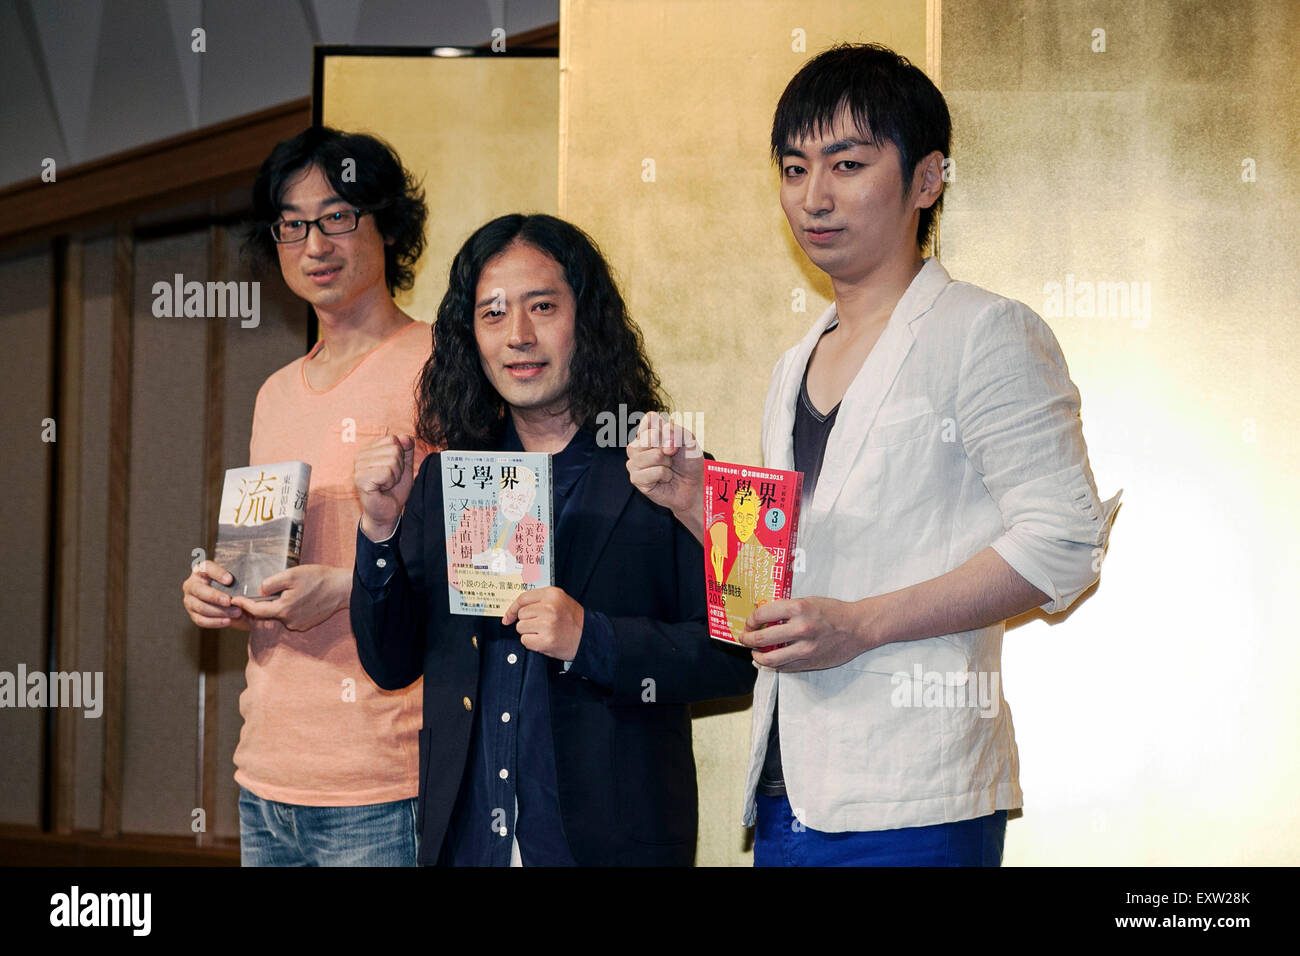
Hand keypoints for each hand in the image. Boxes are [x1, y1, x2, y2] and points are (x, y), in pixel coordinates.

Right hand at [182, 560, 247, 629]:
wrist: (224, 598)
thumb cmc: (229, 584)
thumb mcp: (231, 576)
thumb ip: (236, 575)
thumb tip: (250, 578)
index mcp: (200, 570)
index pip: (206, 568)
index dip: (217, 574)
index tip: (230, 580)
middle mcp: (191, 584)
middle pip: (199, 590)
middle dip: (215, 597)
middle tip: (230, 601)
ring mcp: (189, 600)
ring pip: (201, 607)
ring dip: (219, 611)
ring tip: (236, 612)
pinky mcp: (192, 613)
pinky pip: (201, 620)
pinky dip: (215, 622)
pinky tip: (228, 621)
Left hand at [231, 564, 351, 631]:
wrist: (343, 589)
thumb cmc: (319, 579)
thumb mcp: (292, 574)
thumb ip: (272, 583)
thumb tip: (260, 590)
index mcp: (283, 609)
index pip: (256, 610)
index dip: (244, 604)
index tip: (235, 600)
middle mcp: (289, 621)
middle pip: (269, 612)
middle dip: (264, 602)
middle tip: (264, 589)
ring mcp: (299, 624)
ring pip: (281, 614)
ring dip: (280, 604)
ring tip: (290, 590)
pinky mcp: (307, 624)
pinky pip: (292, 616)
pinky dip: (291, 608)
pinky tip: (300, 597)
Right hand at [354, 434, 414, 540]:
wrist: (387, 512)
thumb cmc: (393, 490)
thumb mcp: (404, 466)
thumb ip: (406, 449)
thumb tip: (406, 437)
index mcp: (369, 450)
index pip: (393, 439)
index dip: (400, 456)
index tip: (393, 470)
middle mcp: (360, 456)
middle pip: (394, 449)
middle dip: (399, 467)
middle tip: (390, 479)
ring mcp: (358, 467)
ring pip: (392, 460)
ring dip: (395, 476)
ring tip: (386, 484)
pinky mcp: (360, 479)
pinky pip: (386, 471)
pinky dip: (390, 482)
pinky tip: (382, 488)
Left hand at [502, 587, 583, 661]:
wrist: (588, 637)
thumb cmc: (573, 620)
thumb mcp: (560, 601)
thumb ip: (540, 600)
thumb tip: (516, 608)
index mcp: (552, 594)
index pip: (523, 598)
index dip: (512, 609)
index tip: (508, 616)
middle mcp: (549, 607)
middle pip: (521, 614)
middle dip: (527, 621)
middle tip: (541, 625)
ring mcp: (547, 624)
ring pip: (521, 628)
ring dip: (529, 632)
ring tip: (544, 632)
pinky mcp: (546, 640)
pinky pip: (525, 641)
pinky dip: (532, 643)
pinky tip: (544, 640)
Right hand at [626, 411, 703, 519]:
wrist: (692, 485)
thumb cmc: (688, 462)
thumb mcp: (690, 441)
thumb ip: (678, 432)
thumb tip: (663, 438)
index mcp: (649, 431)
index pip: (650, 419)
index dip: (665, 429)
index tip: (674, 440)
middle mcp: (637, 445)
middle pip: (648, 437)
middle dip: (668, 448)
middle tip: (672, 455)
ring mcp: (634, 462)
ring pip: (654, 456)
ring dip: (667, 463)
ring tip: (668, 468)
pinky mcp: (635, 479)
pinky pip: (655, 472)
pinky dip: (665, 475)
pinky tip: (664, 478)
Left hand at [739, 596, 872, 671]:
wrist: (857, 627)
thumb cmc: (833, 612)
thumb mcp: (807, 602)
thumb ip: (786, 610)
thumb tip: (762, 618)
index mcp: (798, 608)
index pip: (762, 615)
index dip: (750, 620)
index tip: (749, 623)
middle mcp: (800, 628)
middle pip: (761, 639)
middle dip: (748, 639)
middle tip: (745, 638)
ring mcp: (805, 648)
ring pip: (770, 659)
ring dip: (757, 656)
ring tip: (755, 653)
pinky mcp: (810, 662)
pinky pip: (785, 667)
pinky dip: (774, 665)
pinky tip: (771, 660)